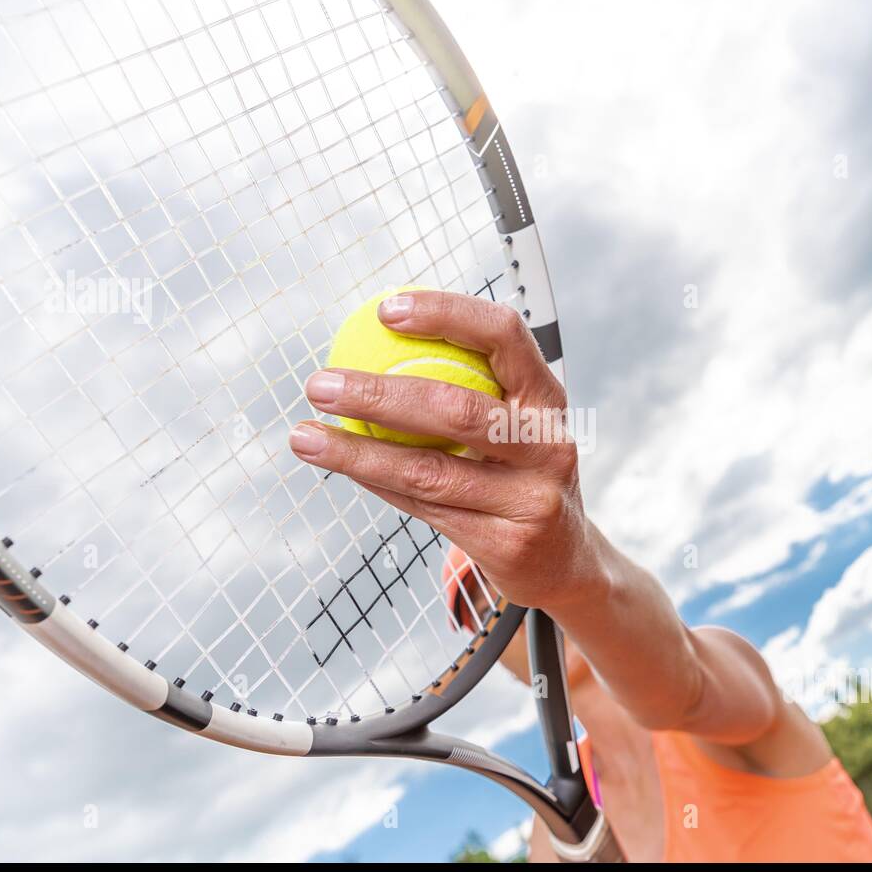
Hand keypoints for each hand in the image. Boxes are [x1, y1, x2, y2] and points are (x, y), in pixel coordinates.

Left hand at [289, 291, 602, 609]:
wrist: (565, 561)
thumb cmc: (520, 476)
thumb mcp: (514, 424)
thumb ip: (468, 387)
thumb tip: (375, 338)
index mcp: (548, 398)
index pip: (503, 335)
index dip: (446, 313)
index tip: (385, 311)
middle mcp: (549, 444)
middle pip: (458, 408)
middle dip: (379, 393)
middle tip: (322, 385)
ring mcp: (532, 499)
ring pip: (429, 470)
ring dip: (356, 452)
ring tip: (305, 436)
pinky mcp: (508, 545)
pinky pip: (425, 509)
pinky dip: (376, 484)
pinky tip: (340, 467)